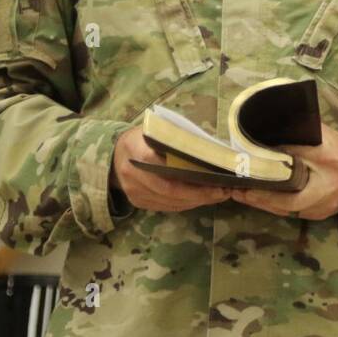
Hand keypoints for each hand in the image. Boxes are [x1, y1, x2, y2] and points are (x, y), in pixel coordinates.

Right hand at [111, 125, 231, 211]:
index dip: (193, 179)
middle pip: (171, 191)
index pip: (168, 169)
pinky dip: (184, 204)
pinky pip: (165, 207)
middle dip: (200, 195)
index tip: (216, 180)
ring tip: (217, 196)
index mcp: (140, 152)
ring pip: (169, 202)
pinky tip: (199, 199)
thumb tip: (210, 147)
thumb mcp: (158, 129)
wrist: (114, 154)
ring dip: (195, 202)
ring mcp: (134, 191)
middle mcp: (135, 175)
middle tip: (223, 192)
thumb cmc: (143, 138)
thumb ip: (178, 138)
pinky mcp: (137, 202)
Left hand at [232, 123, 337, 220]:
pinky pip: (291, 212)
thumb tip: (266, 138)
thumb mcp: (322, 139)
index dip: (268, 185)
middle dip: (259, 198)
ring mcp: (321, 209)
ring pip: (285, 210)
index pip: (295, 175)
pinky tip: (260, 197)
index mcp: (328, 164)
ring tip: (242, 193)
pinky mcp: (318, 214)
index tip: (247, 180)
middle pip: (284, 204)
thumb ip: (297, 139)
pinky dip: (274, 204)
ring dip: (263, 202)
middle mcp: (323, 193)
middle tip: (237, 191)